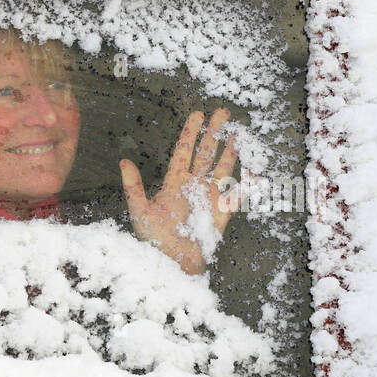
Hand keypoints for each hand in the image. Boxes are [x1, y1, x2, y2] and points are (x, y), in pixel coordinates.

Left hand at [120, 107, 238, 274]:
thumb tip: (123, 162)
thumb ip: (133, 186)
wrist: (173, 265)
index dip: (191, 132)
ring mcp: (210, 198)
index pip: (184, 150)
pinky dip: (244, 184)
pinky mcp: (222, 214)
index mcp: (175, 183)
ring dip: (230, 151)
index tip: (198, 114)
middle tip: (222, 112)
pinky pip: (235, 196)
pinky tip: (252, 171)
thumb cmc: (154, 241)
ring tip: (238, 133)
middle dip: (214, 132)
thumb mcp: (140, 211)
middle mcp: (194, 187)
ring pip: (223, 168)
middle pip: (207, 153)